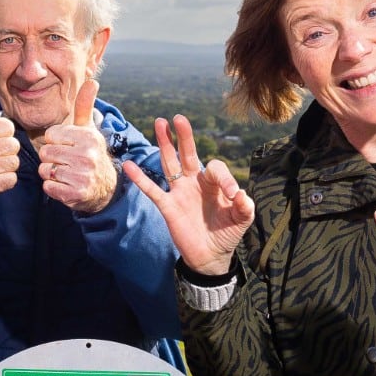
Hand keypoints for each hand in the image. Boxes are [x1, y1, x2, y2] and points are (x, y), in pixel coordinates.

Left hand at [37, 79, 116, 213]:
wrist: (104, 187)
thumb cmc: (90, 153)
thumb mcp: (88, 129)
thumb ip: (85, 105)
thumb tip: (92, 81)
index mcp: (88, 137)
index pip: (51, 135)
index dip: (54, 141)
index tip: (67, 146)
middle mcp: (87, 156)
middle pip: (45, 153)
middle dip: (51, 158)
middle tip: (65, 161)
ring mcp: (82, 176)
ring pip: (45, 170)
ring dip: (51, 173)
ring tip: (65, 172)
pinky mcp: (75, 194)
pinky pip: (48, 187)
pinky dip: (53, 187)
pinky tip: (65, 185)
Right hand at [123, 115, 253, 275]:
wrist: (211, 256)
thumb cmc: (228, 234)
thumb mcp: (243, 219)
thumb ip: (245, 206)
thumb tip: (240, 193)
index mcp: (214, 184)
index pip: (215, 168)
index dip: (224, 177)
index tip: (233, 195)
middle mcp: (195, 183)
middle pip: (188, 154)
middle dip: (184, 137)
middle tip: (178, 118)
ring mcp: (180, 193)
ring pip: (170, 164)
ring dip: (165, 145)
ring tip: (160, 123)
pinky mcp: (168, 207)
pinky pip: (152, 190)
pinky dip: (141, 178)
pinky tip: (130, 165)